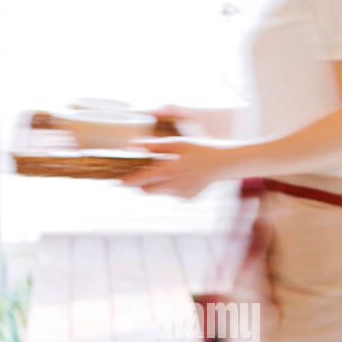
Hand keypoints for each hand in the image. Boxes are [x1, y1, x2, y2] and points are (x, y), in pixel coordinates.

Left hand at [122, 137, 244, 198]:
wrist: (222, 164)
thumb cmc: (200, 149)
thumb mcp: (178, 143)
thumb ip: (155, 146)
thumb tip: (133, 145)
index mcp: (171, 169)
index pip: (144, 178)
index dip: (130, 181)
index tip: (118, 181)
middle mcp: (175, 185)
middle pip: (148, 190)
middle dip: (140, 184)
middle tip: (136, 175)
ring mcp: (181, 194)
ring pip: (160, 192)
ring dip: (156, 184)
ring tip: (166, 170)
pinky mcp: (187, 198)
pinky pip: (172, 194)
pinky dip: (170, 186)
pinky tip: (181, 176)